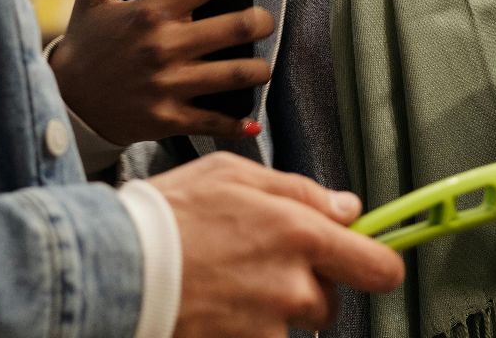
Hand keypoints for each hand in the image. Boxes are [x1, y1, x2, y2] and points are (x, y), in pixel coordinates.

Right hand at [51, 0, 281, 145]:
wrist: (63, 101)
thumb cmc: (85, 41)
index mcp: (152, 10)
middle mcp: (165, 46)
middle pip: (239, 27)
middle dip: (264, 21)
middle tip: (264, 21)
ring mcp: (169, 85)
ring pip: (239, 74)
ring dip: (259, 69)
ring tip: (260, 64)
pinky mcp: (168, 119)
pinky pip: (217, 122)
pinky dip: (239, 122)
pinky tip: (249, 118)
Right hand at [152, 153, 404, 336]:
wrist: (116, 268)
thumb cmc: (169, 215)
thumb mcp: (235, 174)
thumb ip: (300, 191)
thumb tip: (347, 207)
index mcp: (300, 234)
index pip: (378, 266)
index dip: (378, 265)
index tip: (371, 262)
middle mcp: (293, 286)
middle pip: (331, 302)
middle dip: (307, 288)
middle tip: (263, 269)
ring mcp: (268, 326)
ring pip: (293, 326)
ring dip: (273, 313)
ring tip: (228, 288)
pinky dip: (244, 329)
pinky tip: (215, 309)